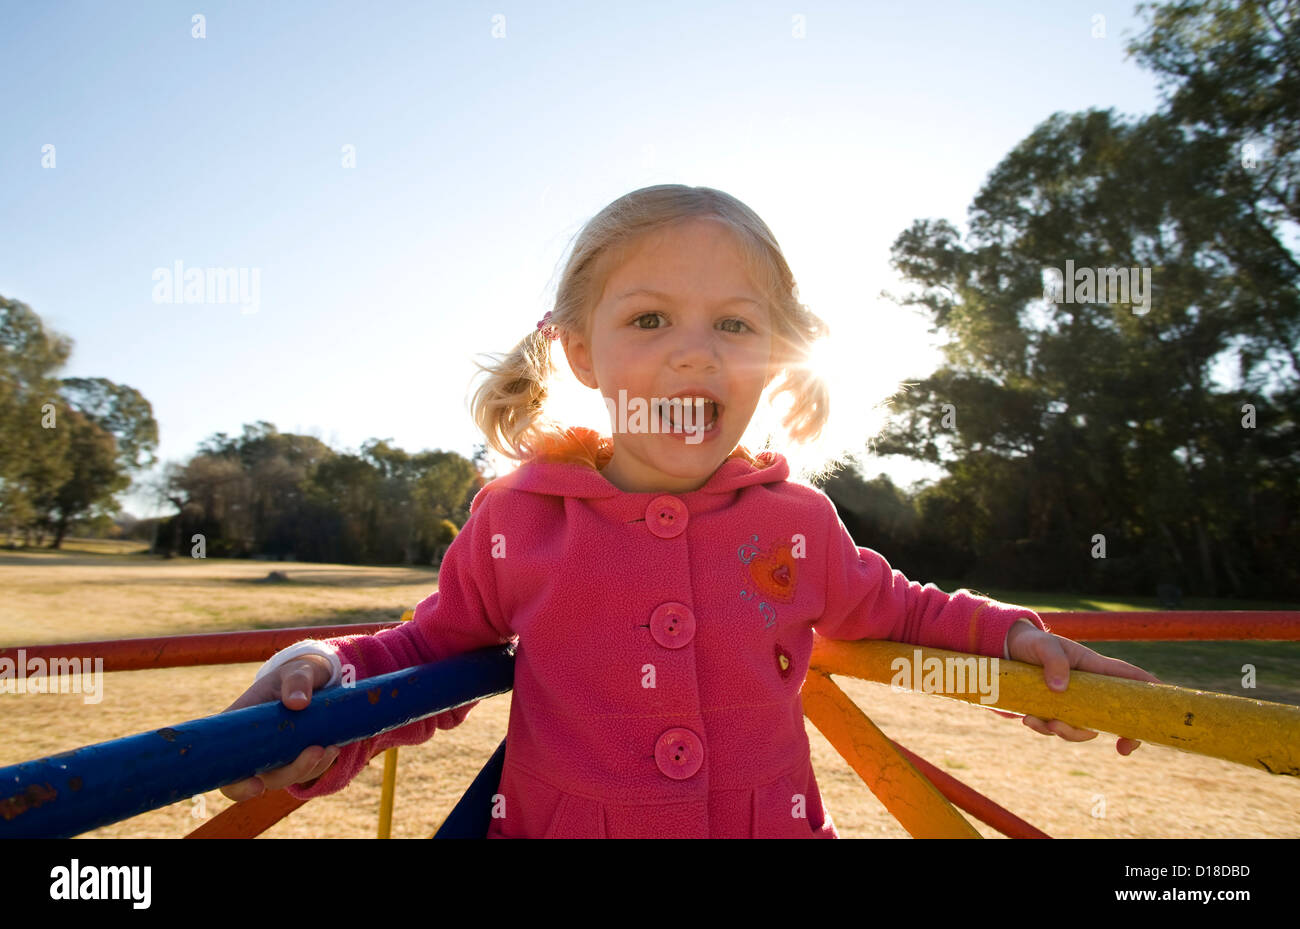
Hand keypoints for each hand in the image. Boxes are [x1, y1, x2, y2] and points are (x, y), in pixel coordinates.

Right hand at [219, 655, 340, 801]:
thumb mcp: (296, 670)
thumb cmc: (296, 674)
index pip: (224, 766)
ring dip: (309, 768)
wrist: (317, 679)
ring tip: (330, 748)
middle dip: (290, 772)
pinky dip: (320, 765)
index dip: (236, 785)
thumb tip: (297, 703)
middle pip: (262, 777)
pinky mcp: (295, 757)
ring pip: (286, 776)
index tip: (257, 786)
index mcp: (238, 726)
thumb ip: (296, 681)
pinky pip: (306, 771)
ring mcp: (274, 755)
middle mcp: (253, 747)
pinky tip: (333, 748)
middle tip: (316, 752)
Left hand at [999, 621, 1161, 755]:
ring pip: (1082, 728)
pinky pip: (1055, 728)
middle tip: (1123, 748)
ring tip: (1044, 722)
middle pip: (1114, 716)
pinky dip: (1043, 728)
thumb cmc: (1031, 642)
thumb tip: (1061, 690)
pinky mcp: (1051, 709)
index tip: (1158, 721)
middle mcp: (1088, 688)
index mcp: (1096, 668)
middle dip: (1120, 734)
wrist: (1003, 649)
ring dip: (1068, 733)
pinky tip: (1027, 719)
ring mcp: (1071, 701)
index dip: (1151, 699)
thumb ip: (1054, 661)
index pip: (1132, 680)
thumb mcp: (1043, 645)